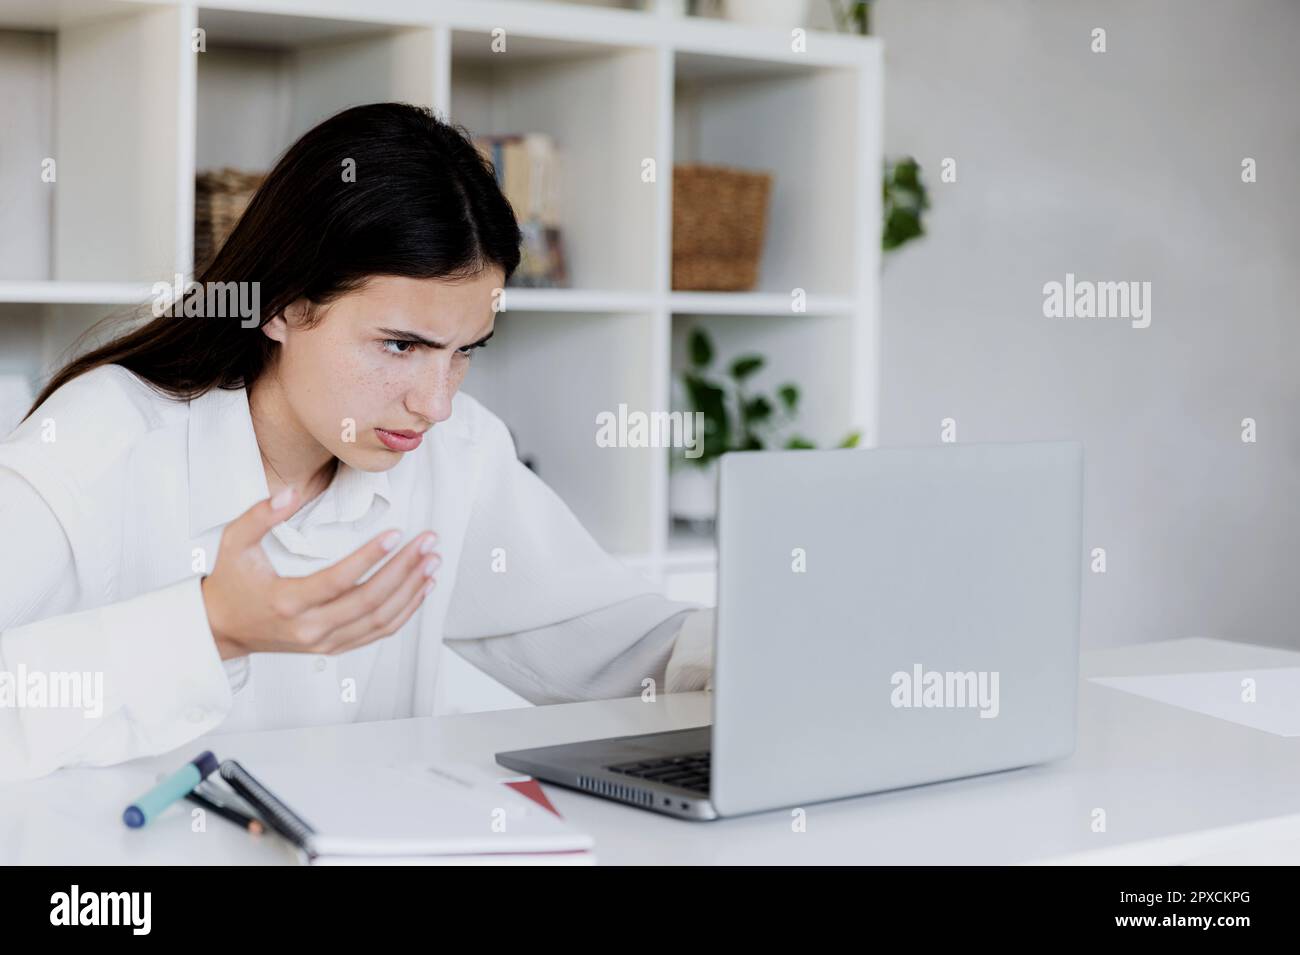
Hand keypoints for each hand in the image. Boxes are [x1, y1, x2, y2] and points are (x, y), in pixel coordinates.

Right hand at [201, 488, 439, 659]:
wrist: (222, 629)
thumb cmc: (231, 581)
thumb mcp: (234, 542)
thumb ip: (261, 515)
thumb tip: (292, 492)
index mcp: (286, 601)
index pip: (338, 581)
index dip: (369, 558)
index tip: (396, 534)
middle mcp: (309, 628)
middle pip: (369, 601)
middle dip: (404, 570)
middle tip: (428, 542)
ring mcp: (324, 642)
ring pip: (379, 621)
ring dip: (411, 591)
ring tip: (432, 562)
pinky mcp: (334, 648)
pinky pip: (377, 633)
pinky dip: (404, 612)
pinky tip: (421, 588)